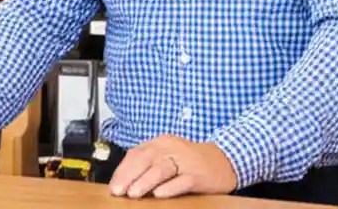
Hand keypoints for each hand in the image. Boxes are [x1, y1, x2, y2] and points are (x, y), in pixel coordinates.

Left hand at [108, 135, 237, 198]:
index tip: (113, 186)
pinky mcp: (199, 175)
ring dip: (146, 181)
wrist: (224, 160)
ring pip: (162, 169)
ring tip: (134, 193)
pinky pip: (183, 180)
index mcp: (161, 143)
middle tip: (119, 191)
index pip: (137, 154)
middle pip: (147, 159)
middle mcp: (172, 149)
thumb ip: (148, 165)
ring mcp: (186, 161)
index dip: (123, 170)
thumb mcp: (167, 156)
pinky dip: (170, 187)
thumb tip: (123, 181)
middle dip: (130, 176)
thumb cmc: (190, 161)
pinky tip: (160, 194)